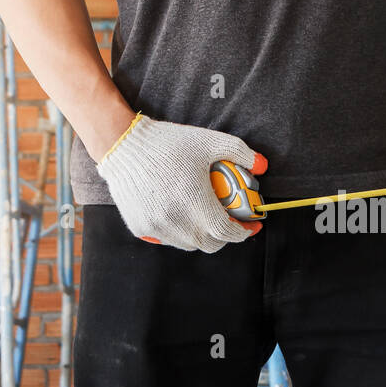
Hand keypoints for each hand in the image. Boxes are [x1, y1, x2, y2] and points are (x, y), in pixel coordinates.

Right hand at [96, 115, 266, 251]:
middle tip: (230, 222)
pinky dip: (179, 233)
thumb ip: (240, 153)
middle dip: (225, 236)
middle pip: (210, 244)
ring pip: (189, 245)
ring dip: (202, 236)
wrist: (123, 145)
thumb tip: (263, 166)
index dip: (244, 232)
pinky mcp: (141, 228)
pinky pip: (167, 239)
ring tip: (205, 218)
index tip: (251, 224)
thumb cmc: (168, 143)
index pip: (228, 233)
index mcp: (197, 205)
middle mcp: (177, 223)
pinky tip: (181, 216)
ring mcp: (158, 228)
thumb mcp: (209, 141)